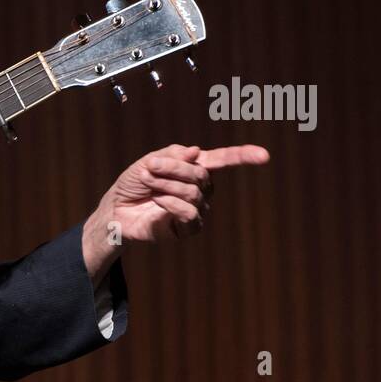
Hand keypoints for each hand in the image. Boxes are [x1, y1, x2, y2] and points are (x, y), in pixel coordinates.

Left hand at [83, 144, 270, 282]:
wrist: (116, 210)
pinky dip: (170, 203)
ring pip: (194, 193)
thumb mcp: (149, 162)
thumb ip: (172, 155)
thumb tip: (197, 152)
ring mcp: (196, 209)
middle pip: (201, 174)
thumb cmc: (134, 184)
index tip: (264, 156)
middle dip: (173, 169)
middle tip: (149, 168)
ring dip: (167, 184)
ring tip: (148, 184)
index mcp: (195, 169)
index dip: (243, 156)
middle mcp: (200, 189)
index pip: (223, 160)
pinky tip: (157, 200)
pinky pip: (189, 213)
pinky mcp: (187, 228)